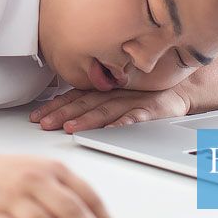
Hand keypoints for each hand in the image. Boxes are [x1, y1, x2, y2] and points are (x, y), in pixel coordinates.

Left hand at [30, 85, 191, 133]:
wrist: (180, 88)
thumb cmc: (144, 93)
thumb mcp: (115, 94)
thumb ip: (92, 100)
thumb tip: (62, 112)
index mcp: (103, 91)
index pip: (73, 97)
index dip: (54, 106)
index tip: (36, 117)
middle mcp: (113, 94)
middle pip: (84, 103)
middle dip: (63, 114)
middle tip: (45, 124)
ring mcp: (131, 101)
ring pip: (105, 110)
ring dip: (87, 119)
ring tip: (72, 127)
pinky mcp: (150, 109)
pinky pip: (136, 117)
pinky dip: (124, 123)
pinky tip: (113, 129)